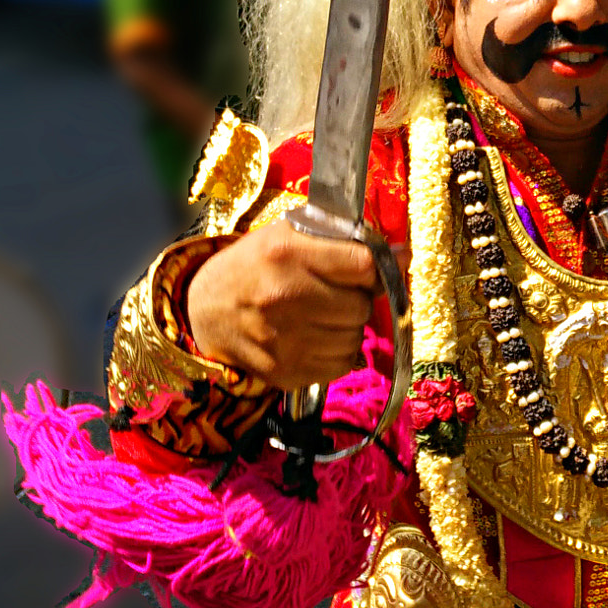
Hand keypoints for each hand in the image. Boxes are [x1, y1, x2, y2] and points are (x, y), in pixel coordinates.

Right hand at [186, 219, 377, 390]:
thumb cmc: (254, 266)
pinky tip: (315, 339)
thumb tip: (404, 255)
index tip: (370, 272)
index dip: (376, 270)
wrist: (203, 309)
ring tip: (321, 317)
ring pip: (354, 339)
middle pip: (362, 307)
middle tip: (335, 295)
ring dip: (347, 329)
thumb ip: (343, 241)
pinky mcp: (285, 371)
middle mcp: (285, 296)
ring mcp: (284, 339)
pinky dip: (336, 354)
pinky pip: (340, 365)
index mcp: (287, 252)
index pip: (364, 265)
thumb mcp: (288, 235)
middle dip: (357, 301)